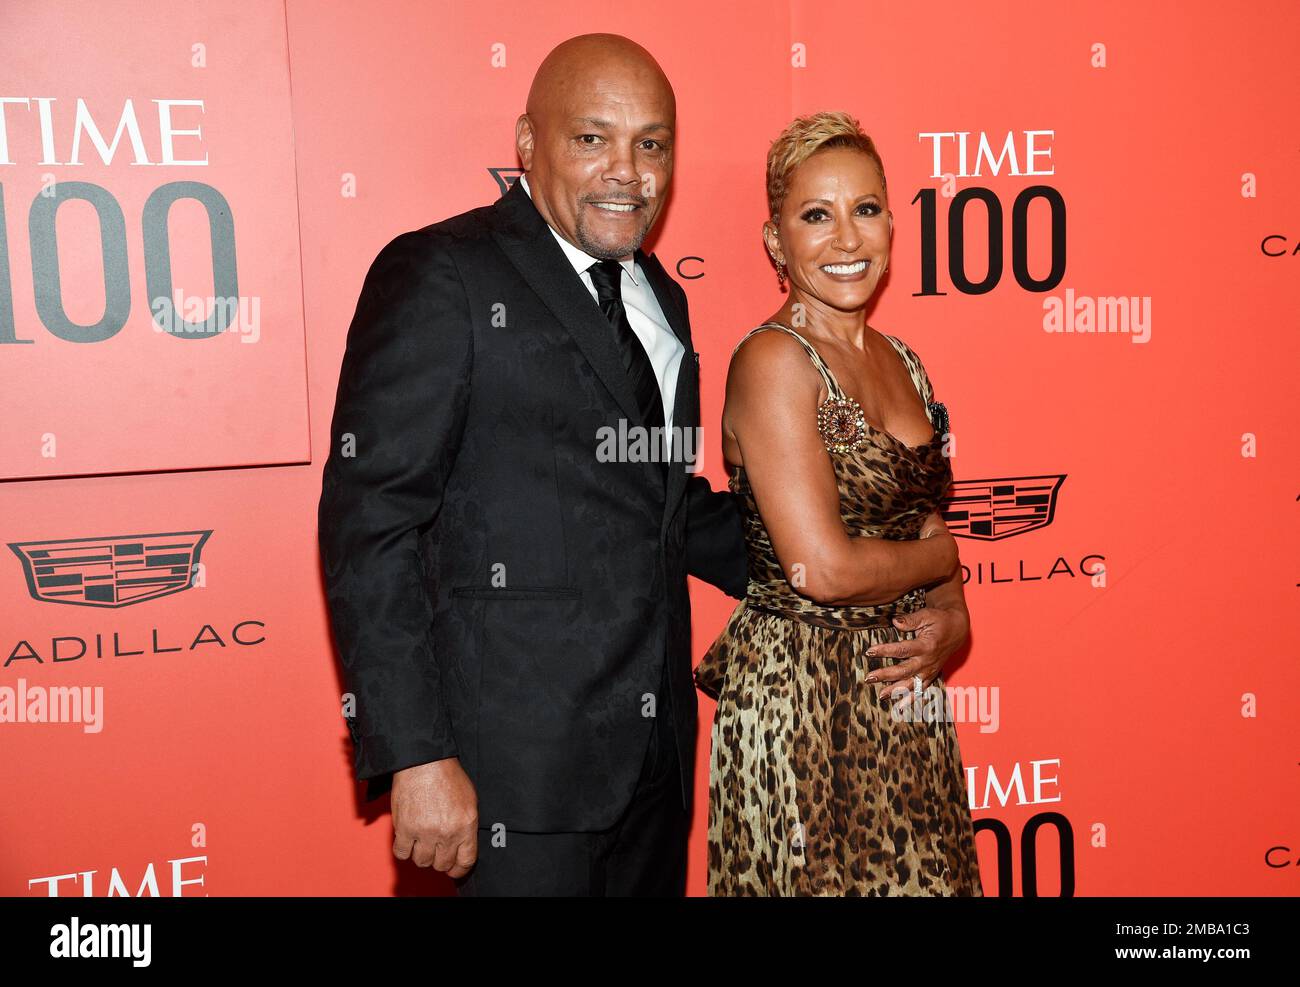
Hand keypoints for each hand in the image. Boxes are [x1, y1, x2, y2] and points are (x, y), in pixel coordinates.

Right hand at [391, 757, 477, 877]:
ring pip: (422, 861)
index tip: (454, 869)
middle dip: (439, 859)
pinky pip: (402, 853)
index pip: (465, 861)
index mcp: (466, 825)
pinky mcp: (405, 829)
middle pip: (442, 864)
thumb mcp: (469, 799)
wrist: (424, 761)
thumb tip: (463, 844)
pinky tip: (408, 839)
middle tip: (436, 849)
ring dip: (421, 854)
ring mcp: (425, 832)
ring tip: (422, 841)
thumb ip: (467, 825)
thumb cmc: (446, 775)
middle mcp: (447, 832)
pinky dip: (404, 849)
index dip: (459, 869)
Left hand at [865, 603, 969, 705]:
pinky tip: (899, 708)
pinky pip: (920, 691)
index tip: (869, 652)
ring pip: (911, 684)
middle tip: (869, 678)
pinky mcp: (931, 676)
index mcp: (926, 646)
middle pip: (904, 671)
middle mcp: (928, 661)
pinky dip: (910, 700)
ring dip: (896, 691)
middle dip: (886, 675)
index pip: (902, 650)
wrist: (956, 630)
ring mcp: (930, 671)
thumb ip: (910, 620)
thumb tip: (895, 622)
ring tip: (881, 696)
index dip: (885, 651)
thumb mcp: (926, 615)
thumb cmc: (939, 621)